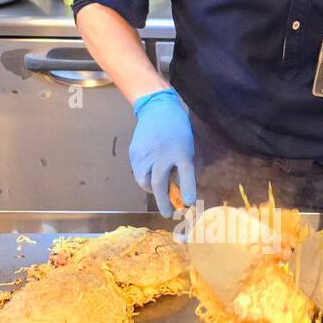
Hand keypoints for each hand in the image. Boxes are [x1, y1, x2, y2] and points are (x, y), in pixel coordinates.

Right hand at [129, 89, 195, 216]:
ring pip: (144, 181)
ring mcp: (145, 153)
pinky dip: (145, 177)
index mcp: (180, 150)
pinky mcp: (134, 153)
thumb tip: (179, 190)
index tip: (188, 203)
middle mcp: (161, 153)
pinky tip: (151, 172)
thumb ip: (183, 166)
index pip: (185, 172)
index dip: (187, 189)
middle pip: (158, 183)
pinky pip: (139, 172)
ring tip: (159, 190)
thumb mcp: (186, 146)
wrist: (156, 109)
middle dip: (163, 201)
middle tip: (168, 213)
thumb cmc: (177, 130)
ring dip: (152, 190)